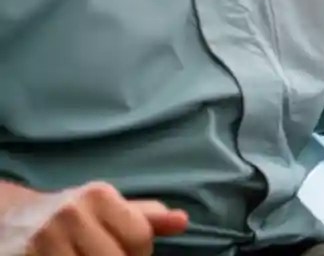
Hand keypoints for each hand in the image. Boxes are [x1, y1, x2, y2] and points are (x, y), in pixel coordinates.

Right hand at [0, 181, 187, 255]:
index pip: (140, 238)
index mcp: (98, 196)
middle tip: (109, 255)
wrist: (14, 217)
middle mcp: (71, 213)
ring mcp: (45, 238)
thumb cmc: (73, 214)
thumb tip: (183, 221)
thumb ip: (146, 217)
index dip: (140, 253)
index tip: (130, 252)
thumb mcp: (108, 207)